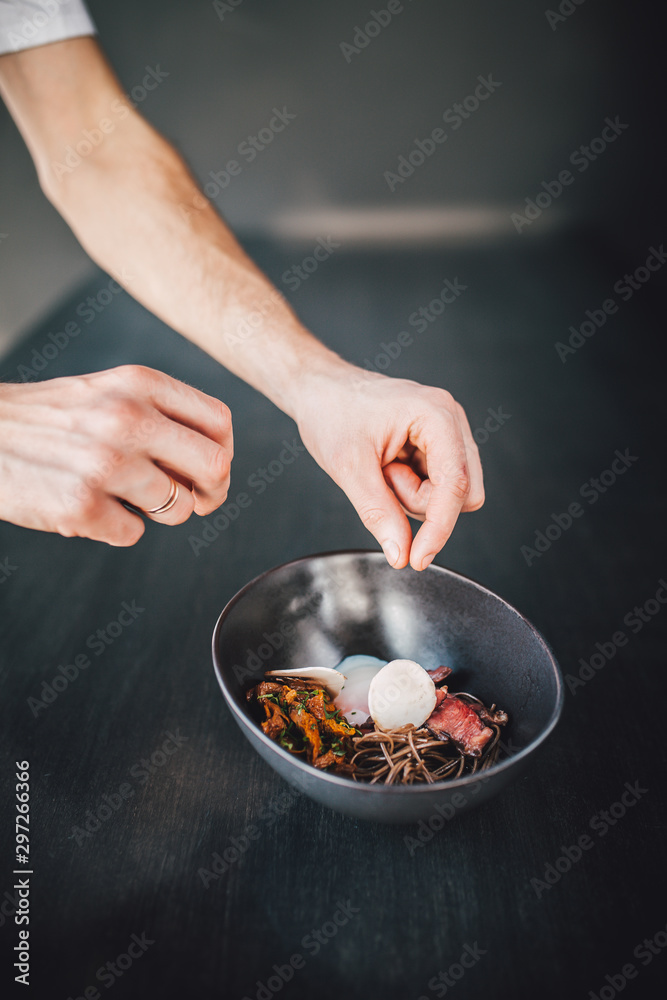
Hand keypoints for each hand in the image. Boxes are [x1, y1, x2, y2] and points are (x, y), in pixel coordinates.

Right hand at [0, 365, 232, 544]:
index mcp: (139, 383)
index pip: (219, 422)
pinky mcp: (81, 505)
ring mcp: (105, 463)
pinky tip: (90, 507)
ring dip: (158, 514)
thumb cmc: (48, 419)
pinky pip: (132, 534)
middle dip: (211, 493)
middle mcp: (127, 418)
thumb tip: (214, 464)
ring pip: (177, 509)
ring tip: (123, 497)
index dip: (223, 455)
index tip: (209, 473)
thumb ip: (161, 415)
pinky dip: (116, 528)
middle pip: (214, 467)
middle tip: (195, 502)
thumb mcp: (108, 392)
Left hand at [293, 364, 483, 570]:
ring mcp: (447, 431)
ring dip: (412, 494)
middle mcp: (450, 419)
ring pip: (449, 493)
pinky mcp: (437, 444)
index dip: (439, 528)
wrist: (319, 390)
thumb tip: (401, 554)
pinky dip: (410, 487)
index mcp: (436, 414)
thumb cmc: (331, 413)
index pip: (456, 485)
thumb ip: (378, 512)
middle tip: (382, 478)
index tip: (418, 559)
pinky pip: (437, 486)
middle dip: (420, 500)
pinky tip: (387, 466)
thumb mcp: (348, 467)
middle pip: (461, 493)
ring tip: (381, 467)